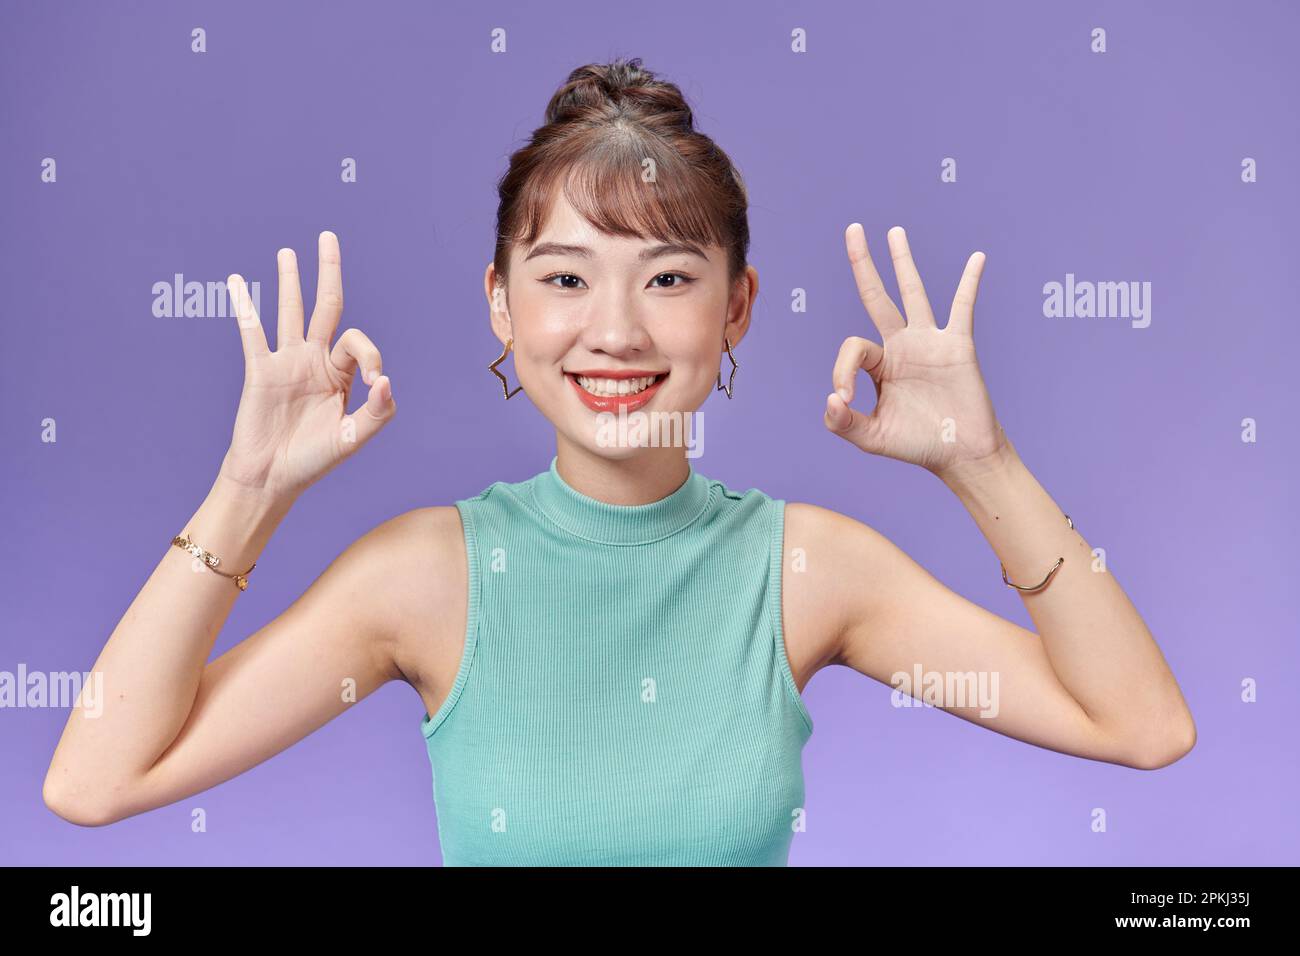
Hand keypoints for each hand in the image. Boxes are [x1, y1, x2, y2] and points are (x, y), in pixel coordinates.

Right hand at [218, 231, 395, 502]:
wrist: (272, 479)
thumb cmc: (313, 460)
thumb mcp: (353, 439)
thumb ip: (377, 412)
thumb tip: (387, 380)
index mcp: (341, 375)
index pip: (358, 343)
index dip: (371, 353)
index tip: (375, 381)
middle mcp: (314, 361)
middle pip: (325, 306)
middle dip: (328, 271)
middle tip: (328, 237)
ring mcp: (286, 362)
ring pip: (289, 311)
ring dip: (289, 280)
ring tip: (288, 252)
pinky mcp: (259, 370)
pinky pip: (252, 332)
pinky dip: (243, 306)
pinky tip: (236, 281)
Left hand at [824, 224, 1009, 480]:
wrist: (960, 454)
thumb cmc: (916, 445)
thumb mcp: (872, 437)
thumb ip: (844, 423)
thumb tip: (830, 400)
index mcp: (878, 365)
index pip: (852, 348)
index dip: (841, 370)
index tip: (844, 399)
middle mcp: (901, 346)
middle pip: (877, 296)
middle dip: (863, 263)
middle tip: (852, 229)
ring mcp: (929, 342)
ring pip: (913, 292)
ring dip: (903, 262)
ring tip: (894, 232)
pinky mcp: (957, 346)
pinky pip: (962, 308)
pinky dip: (969, 283)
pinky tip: (977, 258)